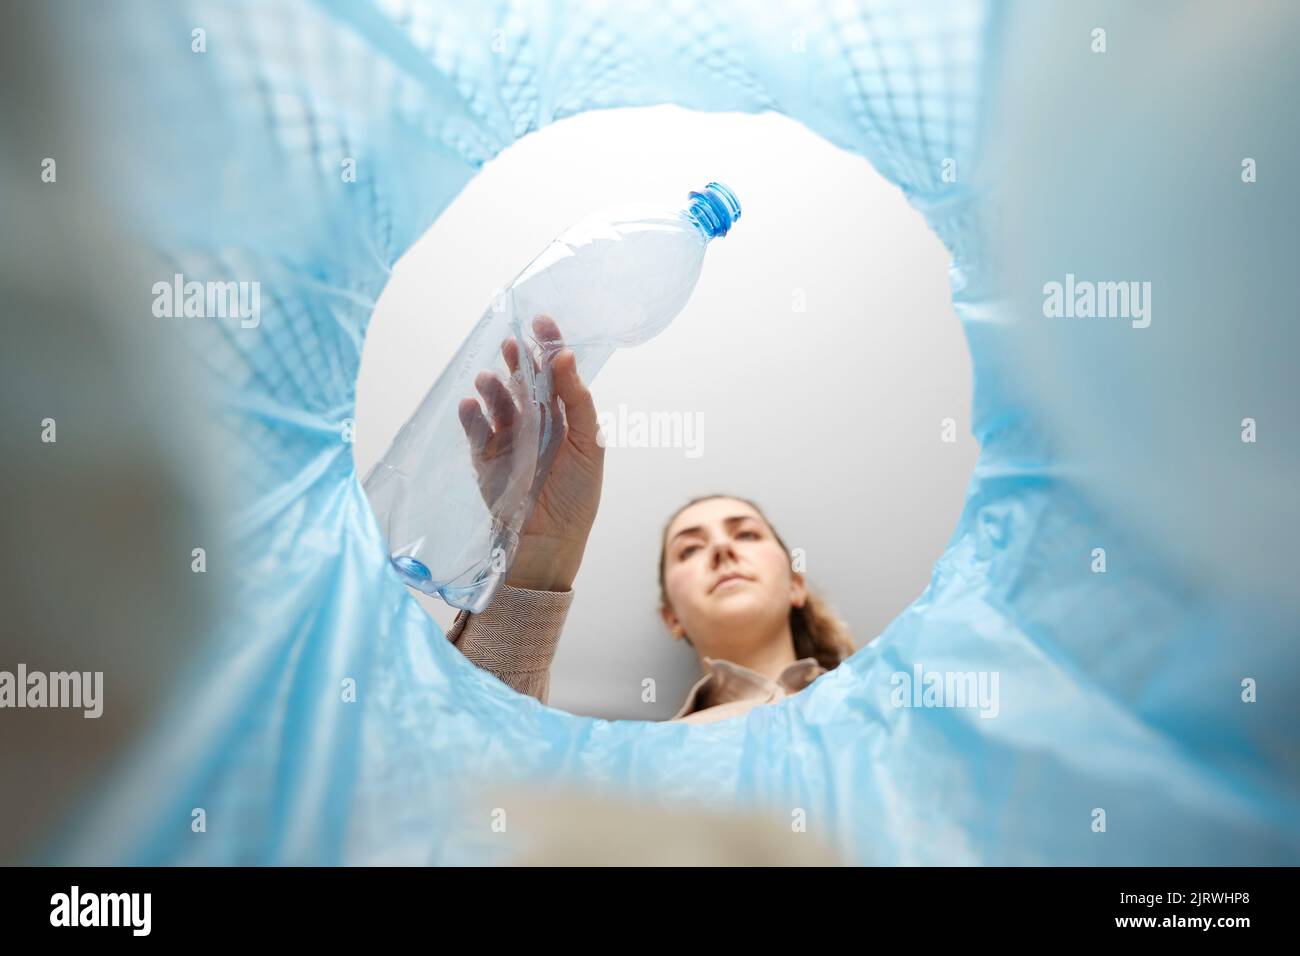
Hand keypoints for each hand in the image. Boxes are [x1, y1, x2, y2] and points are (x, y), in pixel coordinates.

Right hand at [457, 315, 604, 591]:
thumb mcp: (589, 446)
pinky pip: (475, 431)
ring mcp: (509, 442)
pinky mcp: (486, 460)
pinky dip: (471, 415)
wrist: (548, 545)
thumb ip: (578, 401)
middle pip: (524, 383)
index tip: (541, 321)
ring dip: (492, 387)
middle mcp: (537, 426)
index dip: (549, 347)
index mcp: (566, 420)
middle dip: (517, 361)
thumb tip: (565, 356)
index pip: (556, 375)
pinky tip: (471, 404)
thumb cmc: (576, 498)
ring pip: (497, 403)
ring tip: (488, 379)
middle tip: (510, 344)